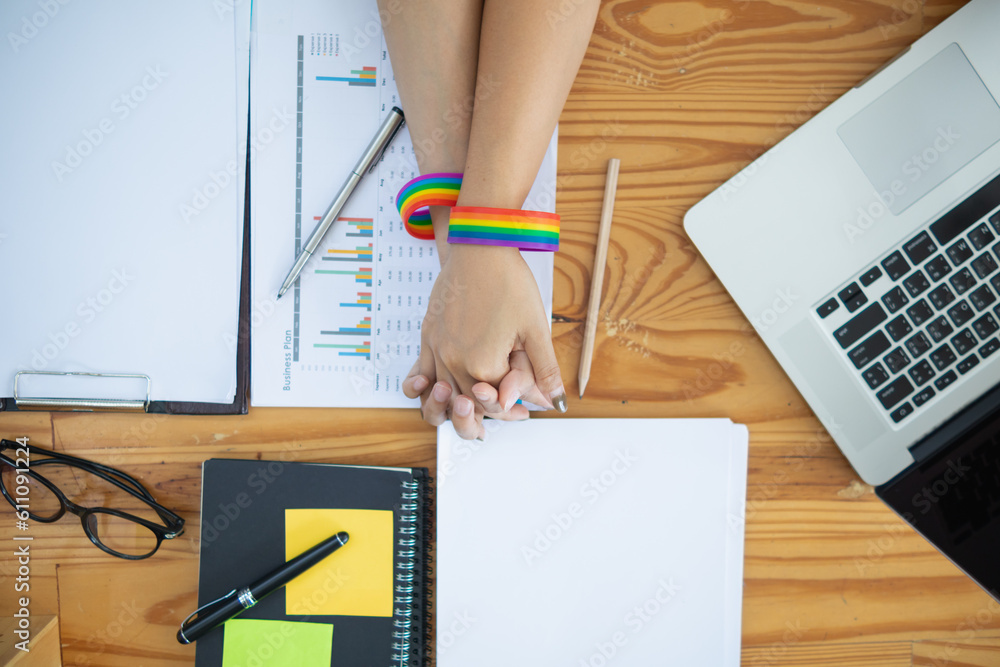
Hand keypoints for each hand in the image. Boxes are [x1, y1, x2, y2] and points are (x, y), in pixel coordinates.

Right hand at [403, 244, 566, 437]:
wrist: (479, 247)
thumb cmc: (509, 282)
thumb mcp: (535, 329)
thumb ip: (543, 371)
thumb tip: (556, 401)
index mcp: (482, 364)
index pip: (496, 403)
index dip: (513, 408)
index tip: (524, 411)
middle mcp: (453, 361)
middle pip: (468, 404)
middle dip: (487, 412)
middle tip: (505, 416)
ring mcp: (436, 349)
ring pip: (442, 396)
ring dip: (457, 408)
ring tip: (472, 412)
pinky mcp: (427, 336)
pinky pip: (421, 375)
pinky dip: (430, 390)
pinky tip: (442, 392)